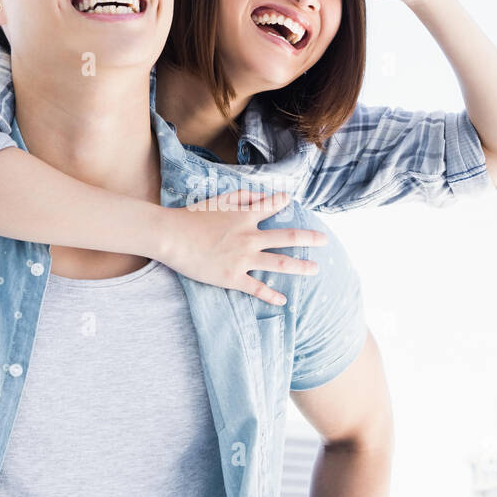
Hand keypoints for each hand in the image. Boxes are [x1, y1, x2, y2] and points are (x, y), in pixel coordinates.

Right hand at [158, 189, 325, 305]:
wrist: (171, 236)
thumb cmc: (191, 217)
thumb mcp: (218, 199)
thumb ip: (243, 196)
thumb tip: (263, 197)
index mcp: (246, 216)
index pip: (272, 206)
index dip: (283, 202)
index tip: (291, 202)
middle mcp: (250, 237)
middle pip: (288, 237)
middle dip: (309, 239)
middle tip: (325, 240)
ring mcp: (243, 259)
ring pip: (280, 263)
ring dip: (301, 267)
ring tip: (315, 269)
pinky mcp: (233, 277)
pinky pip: (257, 288)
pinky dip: (271, 295)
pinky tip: (283, 300)